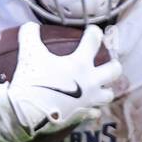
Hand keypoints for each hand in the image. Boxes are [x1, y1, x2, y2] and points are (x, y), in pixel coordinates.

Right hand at [6, 23, 120, 134]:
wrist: (27, 113)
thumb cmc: (32, 81)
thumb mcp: (28, 53)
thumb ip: (30, 34)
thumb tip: (30, 26)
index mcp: (80, 63)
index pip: (94, 41)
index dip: (94, 32)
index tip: (92, 31)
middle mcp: (90, 81)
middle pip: (114, 70)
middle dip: (113, 64)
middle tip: (109, 61)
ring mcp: (88, 100)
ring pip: (108, 95)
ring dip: (106, 89)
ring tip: (101, 86)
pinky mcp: (82, 115)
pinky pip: (94, 113)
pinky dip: (93, 109)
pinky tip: (89, 107)